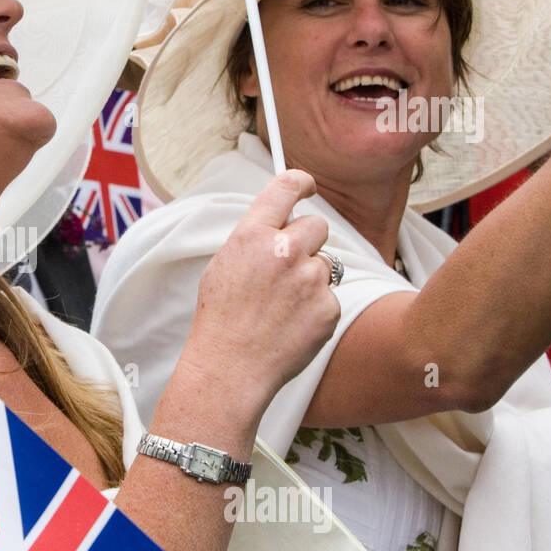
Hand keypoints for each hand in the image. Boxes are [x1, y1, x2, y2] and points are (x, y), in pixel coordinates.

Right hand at [178, 170, 340, 418]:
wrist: (229, 368)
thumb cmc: (220, 320)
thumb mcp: (224, 266)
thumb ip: (254, 240)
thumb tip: (280, 224)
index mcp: (252, 235)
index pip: (285, 187)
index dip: (301, 182)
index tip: (307, 185)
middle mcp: (284, 251)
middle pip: (317, 225)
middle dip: (308, 241)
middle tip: (290, 267)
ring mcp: (310, 280)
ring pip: (326, 264)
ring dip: (312, 278)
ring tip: (283, 306)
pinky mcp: (328, 308)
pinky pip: (330, 297)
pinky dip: (316, 310)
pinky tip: (292, 325)